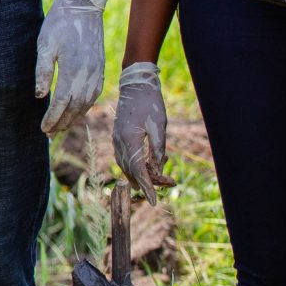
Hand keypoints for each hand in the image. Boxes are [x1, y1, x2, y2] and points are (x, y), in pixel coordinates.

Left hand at [34, 0, 107, 135]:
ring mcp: (97, 73)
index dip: (52, 118)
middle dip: (61, 122)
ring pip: (86, 104)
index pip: (62, 102)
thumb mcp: (45, 45)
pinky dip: (84, 107)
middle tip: (49, 133)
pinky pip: (93, 95)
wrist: (84, 7)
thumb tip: (39, 96)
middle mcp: (88, 75)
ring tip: (60, 127)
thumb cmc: (59, 24)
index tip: (42, 128)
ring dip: (73, 118)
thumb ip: (42, 71)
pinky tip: (75, 111)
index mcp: (73, 69)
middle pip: (75, 107)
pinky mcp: (101, 69)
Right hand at [113, 62, 170, 192]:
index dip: (147, 187)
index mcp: (129, 140)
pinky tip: (146, 167)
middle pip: (131, 171)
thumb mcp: (159, 125)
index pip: (138, 171)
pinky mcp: (118, 137)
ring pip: (126, 166)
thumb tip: (158, 170)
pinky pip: (124, 158)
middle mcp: (119, 142)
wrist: (135, 84)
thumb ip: (158, 148)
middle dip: (148, 182)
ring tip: (159, 178)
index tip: (154, 201)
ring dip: (141, 175)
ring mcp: (116, 140)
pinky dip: (134, 166)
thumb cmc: (150, 102)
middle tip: (168, 184)